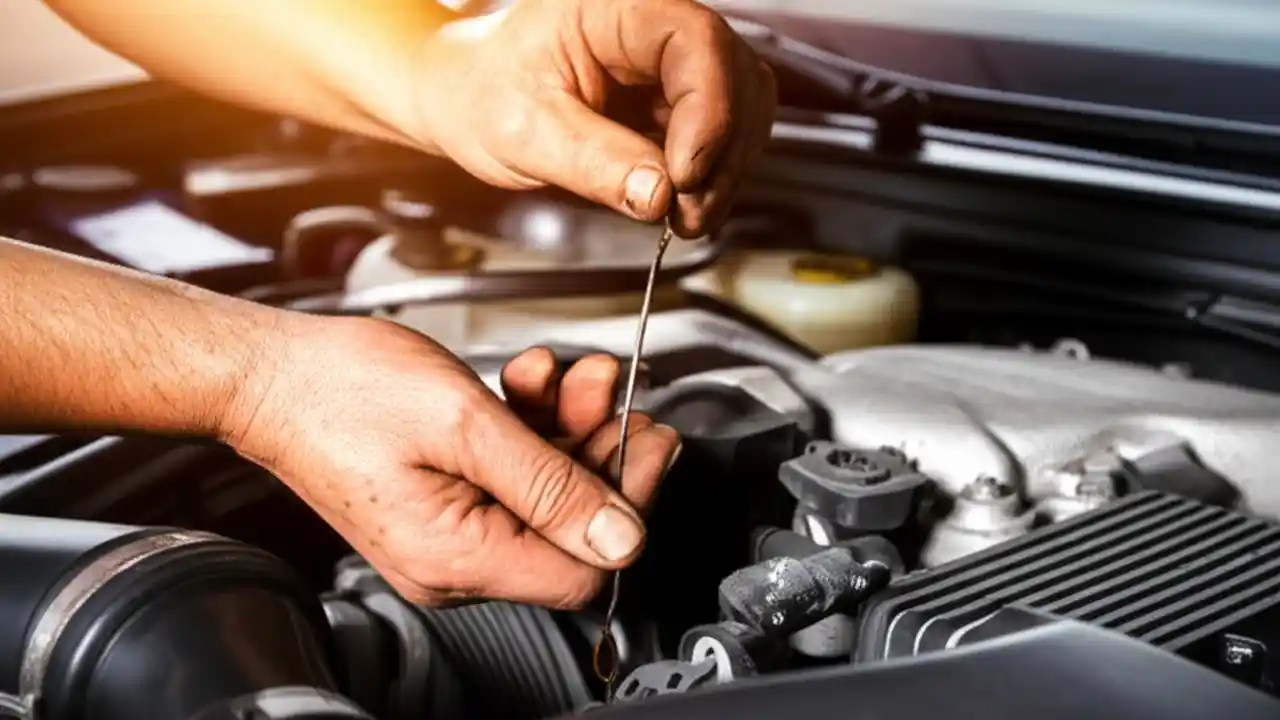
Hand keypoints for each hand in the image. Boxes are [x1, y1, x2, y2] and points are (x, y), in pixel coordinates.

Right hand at [222, 315, 679, 607]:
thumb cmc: (344, 390)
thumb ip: (551, 485)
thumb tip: (622, 539)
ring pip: (542, 496)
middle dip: (602, 454)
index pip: (584, 568)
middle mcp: (452, 563)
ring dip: (568, 429)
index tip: (648, 445)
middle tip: (619, 398)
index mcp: (459, 558)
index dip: (629, 506)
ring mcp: (445, 536)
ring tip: (572, 375)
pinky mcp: (439, 506)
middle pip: (568, 531)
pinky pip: (506, 481)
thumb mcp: (467, 425)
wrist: (271, 373)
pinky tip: (528, 385)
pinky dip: (528, 430)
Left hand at [403, 0, 775, 236]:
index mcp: (614, 8)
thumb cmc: (480, 93)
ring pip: (742, 109)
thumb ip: (594, 163)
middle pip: (735, 77)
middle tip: (688, 214)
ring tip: (683, 217)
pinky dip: (714, 175)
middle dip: (722, 154)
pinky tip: (683, 203)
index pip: (696, 41)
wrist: (466, 99)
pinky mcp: (677, 102)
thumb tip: (658, 195)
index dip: (709, 110)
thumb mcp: (523, 133)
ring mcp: (671, 64)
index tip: (685, 175)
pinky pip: (724, 135)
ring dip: (725, 171)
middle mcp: (654, 26)